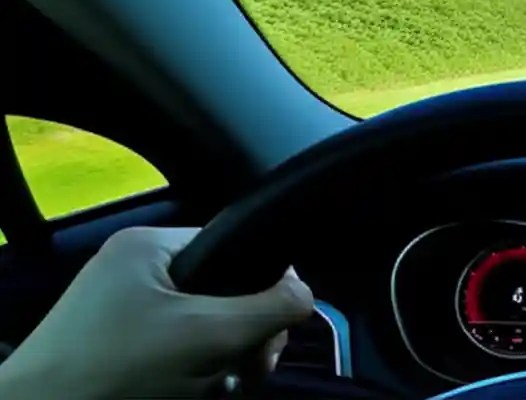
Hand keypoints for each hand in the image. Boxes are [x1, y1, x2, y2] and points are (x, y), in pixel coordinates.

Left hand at [0, 226, 313, 399]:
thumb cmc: (117, 370)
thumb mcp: (208, 335)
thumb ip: (269, 308)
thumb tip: (306, 296)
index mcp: (151, 245)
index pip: (235, 248)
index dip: (265, 290)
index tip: (270, 336)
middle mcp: (135, 267)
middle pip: (224, 291)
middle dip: (244, 336)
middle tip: (248, 373)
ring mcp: (121, 308)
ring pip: (203, 326)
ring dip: (221, 359)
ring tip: (215, 388)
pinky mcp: (114, 344)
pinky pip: (176, 347)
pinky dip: (193, 372)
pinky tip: (195, 393)